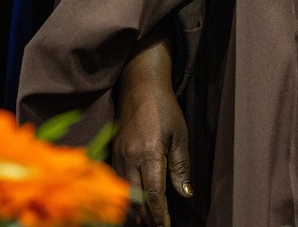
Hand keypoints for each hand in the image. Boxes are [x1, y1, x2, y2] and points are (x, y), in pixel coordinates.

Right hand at [114, 35, 190, 226]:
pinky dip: (126, 196)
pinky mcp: (112, 153)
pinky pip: (117, 182)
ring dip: (135, 210)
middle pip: (135, 199)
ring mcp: (118, 156)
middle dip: (147, 218)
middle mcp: (130, 158)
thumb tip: (185, 194)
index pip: (154, 195)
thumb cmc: (164, 108)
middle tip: (159, 226)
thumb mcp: (180, 135)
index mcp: (150, 153)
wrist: (139, 86)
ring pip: (124, 193)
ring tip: (148, 221)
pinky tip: (134, 203)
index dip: (160, 216)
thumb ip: (181, 166)